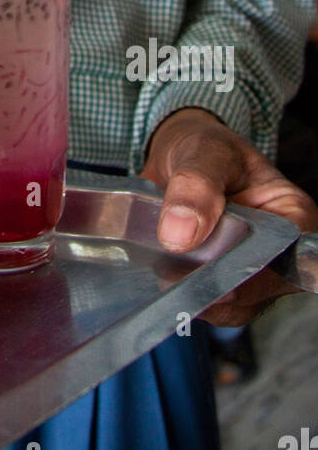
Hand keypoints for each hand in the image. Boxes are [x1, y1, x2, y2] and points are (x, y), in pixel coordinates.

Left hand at [141, 107, 317, 325]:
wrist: (179, 152)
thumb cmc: (205, 146)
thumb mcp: (203, 152)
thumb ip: (196, 186)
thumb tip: (180, 233)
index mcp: (291, 216)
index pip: (284, 258)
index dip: (251, 275)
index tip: (212, 281)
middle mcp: (277, 251)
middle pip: (257, 289)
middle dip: (216, 287)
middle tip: (172, 277)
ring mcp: (248, 269)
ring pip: (229, 303)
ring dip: (194, 293)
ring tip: (161, 272)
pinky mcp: (219, 278)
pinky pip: (206, 300)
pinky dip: (182, 293)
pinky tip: (159, 275)